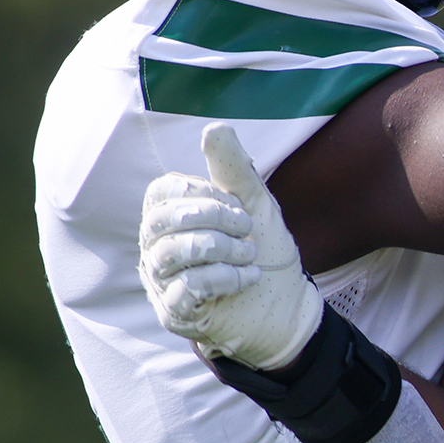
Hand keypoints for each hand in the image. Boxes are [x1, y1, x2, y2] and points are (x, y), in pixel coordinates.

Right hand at [138, 122, 323, 369]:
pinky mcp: (174, 314)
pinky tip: (247, 277)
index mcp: (171, 217)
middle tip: (247, 229)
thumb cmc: (264, 249)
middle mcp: (157, 248)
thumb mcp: (255, 202)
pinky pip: (186, 287)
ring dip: (221, 249)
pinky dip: (225, 277)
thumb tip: (214, 128)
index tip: (237, 205)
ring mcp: (161, 283)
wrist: (286, 305)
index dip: (201, 194)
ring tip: (250, 254)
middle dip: (213, 219)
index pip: (161, 192)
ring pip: (170, 254)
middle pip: (160, 221)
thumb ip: (234, 168)